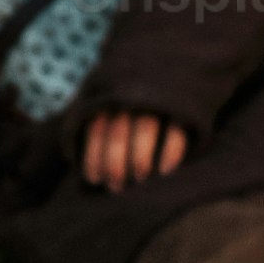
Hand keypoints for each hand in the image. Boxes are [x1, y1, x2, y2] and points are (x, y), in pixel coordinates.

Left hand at [75, 107, 190, 193]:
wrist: (175, 75)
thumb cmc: (132, 103)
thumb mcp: (107, 104)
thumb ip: (94, 125)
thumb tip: (79, 159)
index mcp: (109, 97)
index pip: (95, 129)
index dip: (93, 158)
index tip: (95, 180)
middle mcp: (131, 97)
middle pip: (117, 133)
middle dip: (114, 166)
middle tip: (116, 187)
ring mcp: (157, 101)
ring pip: (144, 130)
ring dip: (140, 160)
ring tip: (139, 180)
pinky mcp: (184, 107)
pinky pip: (176, 131)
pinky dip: (170, 153)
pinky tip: (164, 171)